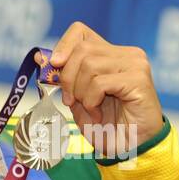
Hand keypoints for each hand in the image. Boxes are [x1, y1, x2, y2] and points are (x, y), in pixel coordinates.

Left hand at [50, 22, 163, 159]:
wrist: (128, 147)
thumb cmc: (105, 124)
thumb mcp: (76, 98)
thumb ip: (62, 77)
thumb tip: (39, 56)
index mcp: (109, 54)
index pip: (80, 32)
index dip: (62, 46)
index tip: (53, 67)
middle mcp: (125, 54)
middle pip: (81, 50)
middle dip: (67, 78)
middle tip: (71, 101)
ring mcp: (135, 64)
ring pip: (89, 65)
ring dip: (80, 93)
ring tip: (90, 109)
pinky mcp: (139, 79)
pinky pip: (100, 82)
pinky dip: (91, 101)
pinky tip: (99, 113)